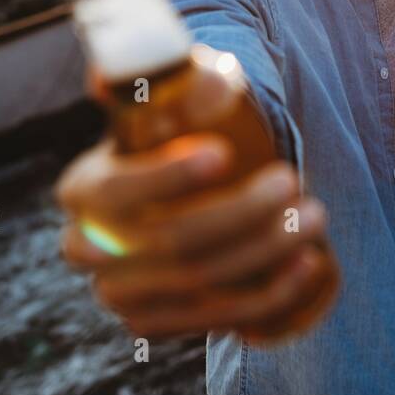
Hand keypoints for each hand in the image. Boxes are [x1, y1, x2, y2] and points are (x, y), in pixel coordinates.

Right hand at [55, 63, 337, 344]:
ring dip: (265, 249)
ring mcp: (121, 295)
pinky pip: (218, 316)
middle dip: (239, 211)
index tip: (222, 153)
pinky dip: (270, 292)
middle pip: (169, 240)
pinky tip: (309, 262)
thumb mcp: (172, 97)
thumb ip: (165, 77)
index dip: (167, 176)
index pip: (117, 191)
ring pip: (200, 280)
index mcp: (81, 189)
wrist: (185, 190)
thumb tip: (137, 70)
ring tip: (313, 214)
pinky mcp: (157, 323)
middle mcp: (88, 249)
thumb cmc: (179, 135)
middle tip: (291, 180)